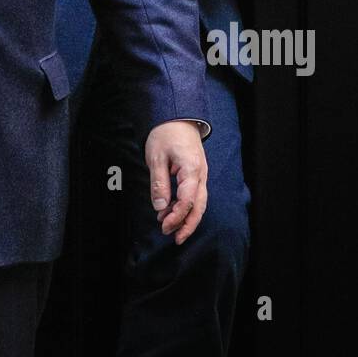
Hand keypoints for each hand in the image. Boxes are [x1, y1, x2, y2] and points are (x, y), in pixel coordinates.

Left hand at [144, 121, 207, 245]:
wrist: (178, 118)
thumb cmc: (165, 134)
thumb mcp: (156, 157)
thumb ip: (159, 183)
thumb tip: (161, 208)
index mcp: (191, 169)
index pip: (188, 200)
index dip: (177, 216)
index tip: (164, 226)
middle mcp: (200, 175)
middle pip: (199, 206)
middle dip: (188, 225)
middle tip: (175, 239)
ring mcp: (201, 175)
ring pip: (198, 203)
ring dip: (185, 217)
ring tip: (168, 228)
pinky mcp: (196, 175)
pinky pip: (194, 195)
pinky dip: (184, 206)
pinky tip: (169, 212)